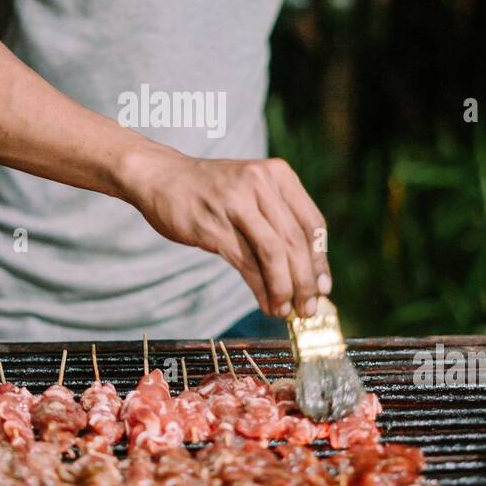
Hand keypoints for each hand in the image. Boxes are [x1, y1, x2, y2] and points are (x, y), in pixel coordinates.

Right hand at [121, 147, 331, 317]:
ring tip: (286, 311)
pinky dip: (261, 289)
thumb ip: (278, 220)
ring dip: (284, 289)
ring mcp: (235, 204)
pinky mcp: (212, 226)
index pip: (312, 223)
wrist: (161, 177)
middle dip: (306, 282)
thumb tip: (306, 272)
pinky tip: (266, 304)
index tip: (324, 288)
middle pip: (295, 242)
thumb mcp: (251, 190)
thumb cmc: (212, 190)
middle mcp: (259, 184)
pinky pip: (246, 264)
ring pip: (273, 254)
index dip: (320, 260)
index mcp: (277, 174)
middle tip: (308, 309)